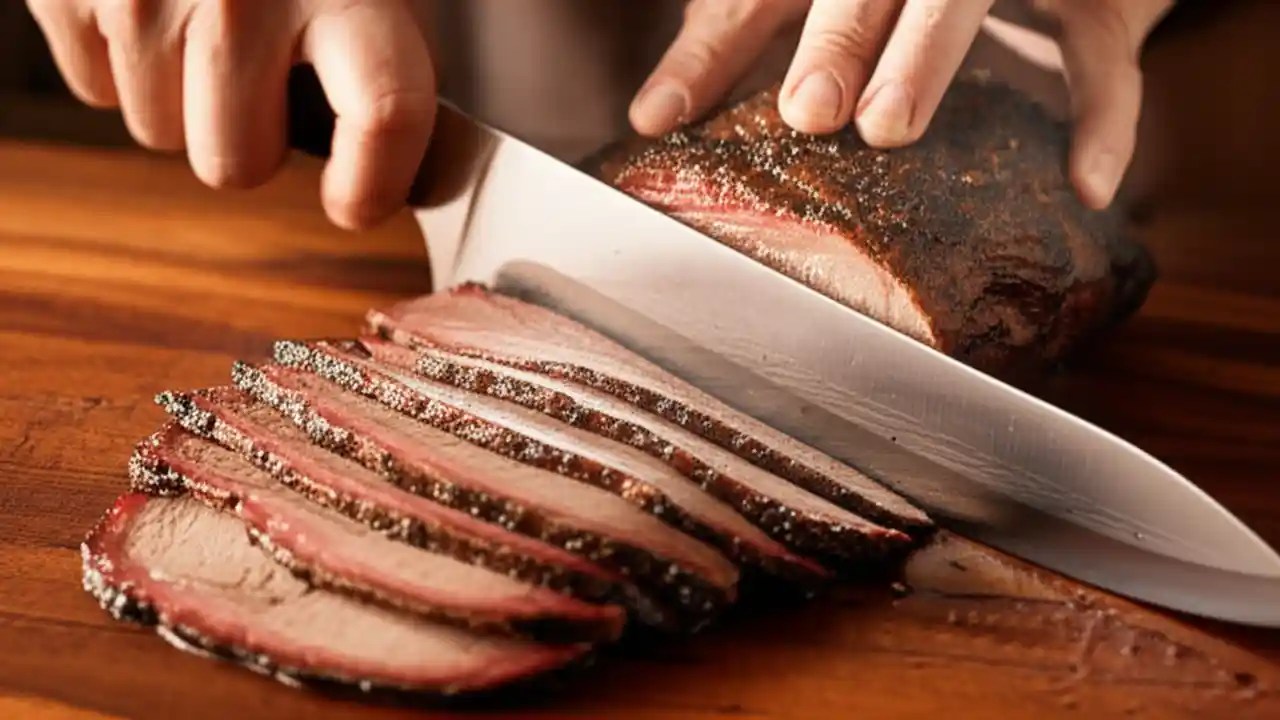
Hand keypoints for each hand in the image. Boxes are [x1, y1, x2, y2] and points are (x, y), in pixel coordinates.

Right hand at [26, 0, 436, 229]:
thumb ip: (399, 36)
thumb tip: (433, 146)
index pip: (385, 114)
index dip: (373, 185)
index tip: (355, 203)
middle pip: (235, 164)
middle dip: (254, 142)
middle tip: (266, 85)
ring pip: (160, 134)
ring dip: (186, 101)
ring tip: (206, 25)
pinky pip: (95, 88)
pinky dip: (124, 64)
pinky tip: (155, 8)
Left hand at [629, 0, 1173, 209]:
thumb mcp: (806, 0)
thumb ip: (734, 35)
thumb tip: (651, 116)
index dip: (710, 52)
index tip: (659, 117)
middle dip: (838, 37)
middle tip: (809, 110)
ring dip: (927, 54)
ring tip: (886, 128)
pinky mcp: (1097, 7)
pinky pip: (1105, 62)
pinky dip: (1104, 121)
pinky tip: (1085, 185)